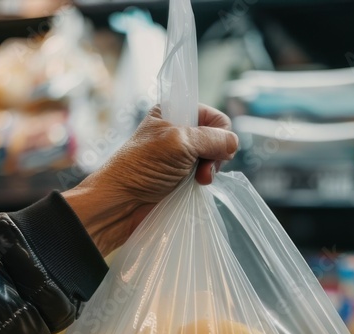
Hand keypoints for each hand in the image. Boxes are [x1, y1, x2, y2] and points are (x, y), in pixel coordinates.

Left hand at [62, 105, 237, 254]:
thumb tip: (233, 144)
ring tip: (198, 180)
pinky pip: (204, 175)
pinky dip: (203, 181)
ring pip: (212, 158)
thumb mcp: (180, 142)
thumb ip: (213, 138)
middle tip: (203, 170)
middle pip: (216, 138)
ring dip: (210, 170)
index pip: (212, 116)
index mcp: (172, 112)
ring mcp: (179, 156)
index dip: (218, 132)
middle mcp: (177, 131)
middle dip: (215, 155)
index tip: (210, 150)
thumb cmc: (142, 167)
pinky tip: (195, 187)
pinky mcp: (179, 177)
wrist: (120, 202)